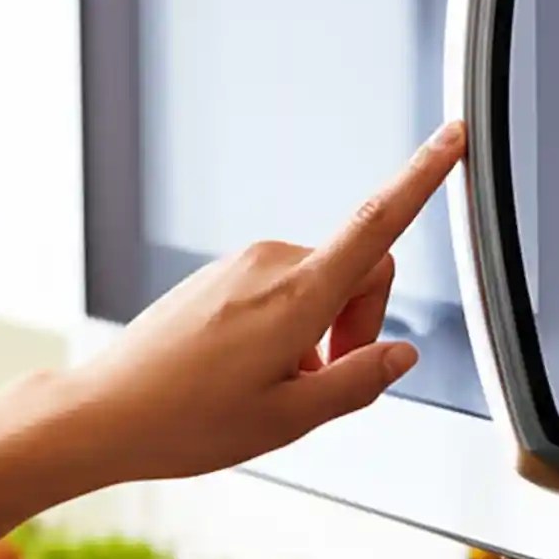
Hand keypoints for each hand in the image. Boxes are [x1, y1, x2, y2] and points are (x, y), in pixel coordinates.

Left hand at [65, 120, 466, 484]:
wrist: (104, 412)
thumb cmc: (185, 420)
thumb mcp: (289, 420)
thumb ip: (358, 382)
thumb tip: (401, 355)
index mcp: (297, 295)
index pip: (379, 223)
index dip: (424, 177)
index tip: (454, 137)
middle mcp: (271, 263)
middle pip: (359, 271)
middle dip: (359, 324)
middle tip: (320, 380)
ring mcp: (242, 264)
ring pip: (320, 283)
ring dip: (320, 330)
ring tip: (275, 382)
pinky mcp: (222, 273)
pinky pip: (283, 287)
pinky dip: (289, 324)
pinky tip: (249, 369)